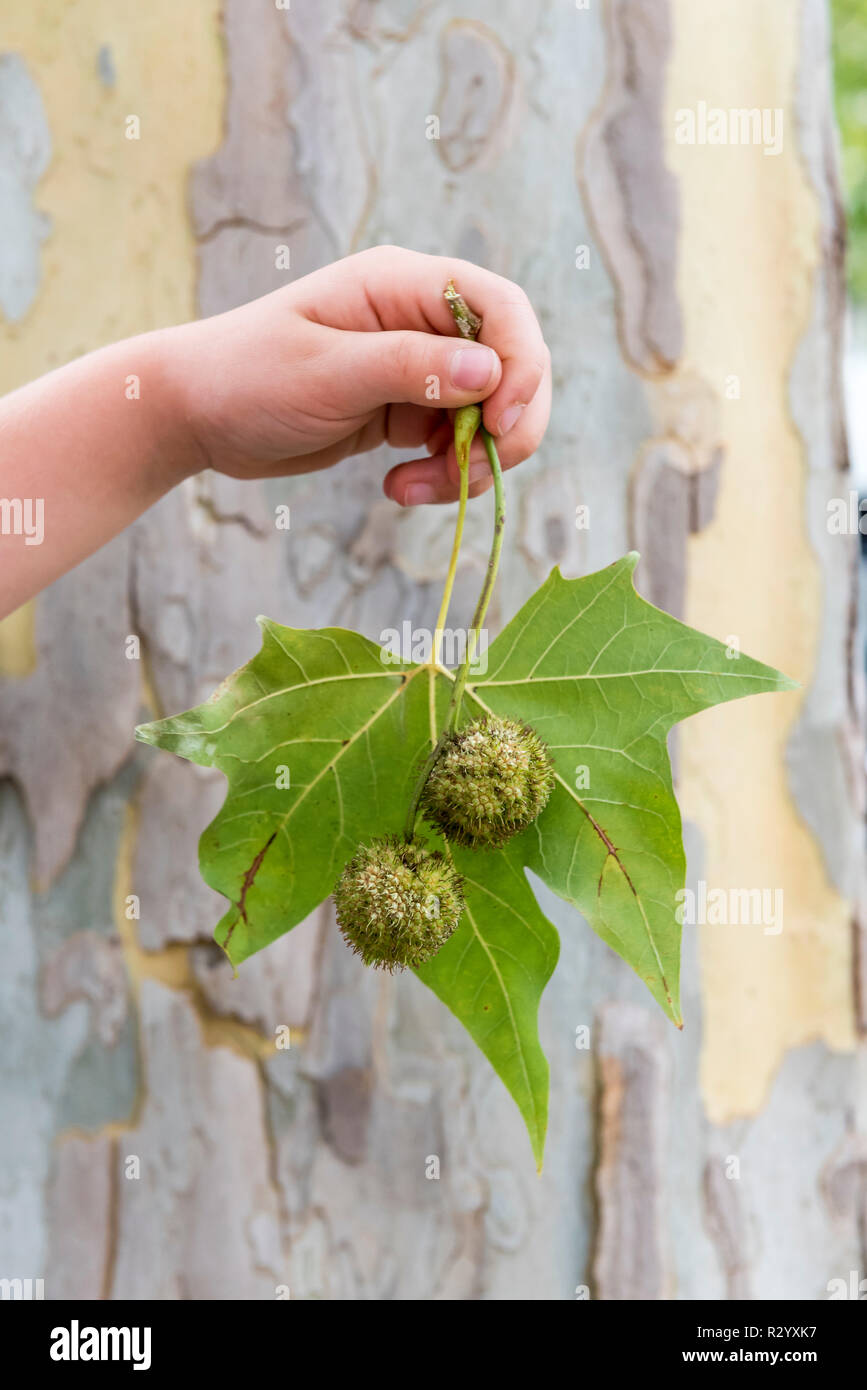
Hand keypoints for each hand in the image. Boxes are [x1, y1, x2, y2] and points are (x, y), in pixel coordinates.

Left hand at [172, 245, 551, 504]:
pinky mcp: (407, 410)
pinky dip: (444, 474)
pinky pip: (455, 443)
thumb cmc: (246, 376)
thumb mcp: (325, 372)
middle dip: (505, 426)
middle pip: (511, 365)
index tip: (499, 422)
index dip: (521, 363)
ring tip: (412, 490)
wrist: (197, 414)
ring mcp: (417, 366)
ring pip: (489, 413)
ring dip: (469, 462)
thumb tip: (491, 373)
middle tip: (470, 475)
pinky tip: (398, 488)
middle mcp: (420, 320)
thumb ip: (409, 367)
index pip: (501, 307)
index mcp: (401, 285)